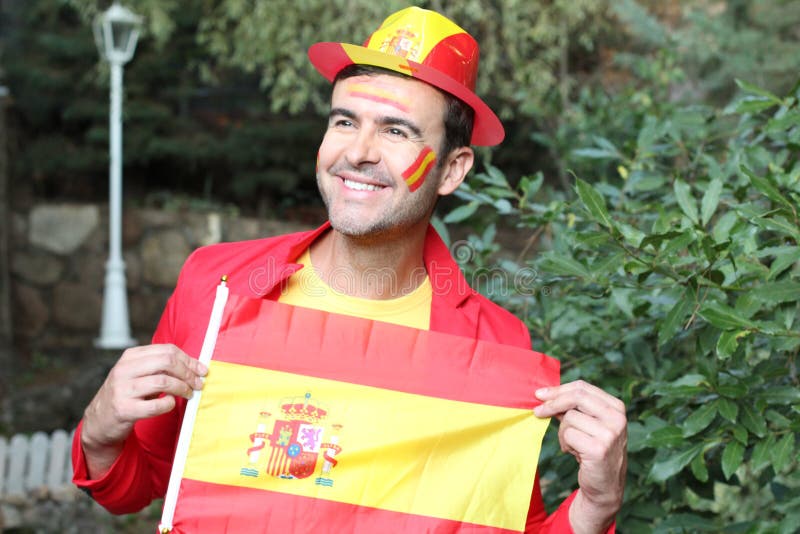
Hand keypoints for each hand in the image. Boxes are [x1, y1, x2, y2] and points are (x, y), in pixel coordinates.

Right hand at [81, 344, 207, 478]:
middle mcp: (124, 370)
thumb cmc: (127, 395)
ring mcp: (123, 389)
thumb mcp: (138, 374)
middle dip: (188, 372)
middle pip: (167, 362)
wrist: (99, 421)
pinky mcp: (124, 409)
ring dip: (182, 388)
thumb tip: (194, 366)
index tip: (201, 370)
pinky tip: (171, 404)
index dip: (189, 360)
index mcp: (130, 356)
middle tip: (197, 383)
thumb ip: (160, 367)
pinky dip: (169, 404)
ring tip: (188, 394)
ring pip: (163, 381)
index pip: (167, 350)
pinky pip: (155, 405)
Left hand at [534, 380, 626, 533]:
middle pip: (576, 397)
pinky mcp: (599, 449)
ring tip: (573, 445)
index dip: (558, 389)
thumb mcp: (587, 424)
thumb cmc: (592, 450)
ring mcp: (610, 433)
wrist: (605, 485)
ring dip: (563, 432)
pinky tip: (575, 454)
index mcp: (616, 407)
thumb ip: (571, 408)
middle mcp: (617, 418)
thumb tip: (544, 395)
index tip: (540, 394)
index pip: (582, 387)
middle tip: (537, 411)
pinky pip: (568, 435)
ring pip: (569, 418)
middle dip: (552, 403)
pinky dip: (565, 444)